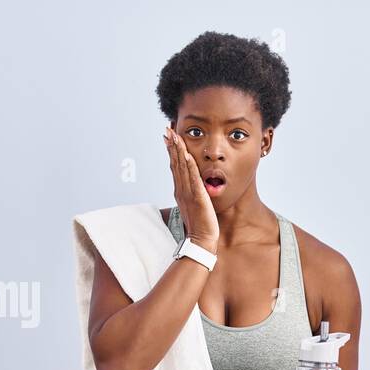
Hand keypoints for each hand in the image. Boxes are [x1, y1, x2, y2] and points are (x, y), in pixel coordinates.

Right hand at [164, 126, 219, 251]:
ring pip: (181, 168)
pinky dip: (190, 167)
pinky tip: (188, 155)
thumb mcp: (193, 205)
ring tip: (174, 136)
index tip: (168, 137)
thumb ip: (190, 193)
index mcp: (180, 191)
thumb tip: (189, 186)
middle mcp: (181, 190)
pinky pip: (193, 180)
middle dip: (171, 146)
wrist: (201, 240)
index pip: (174, 166)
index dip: (171, 151)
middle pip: (175, 163)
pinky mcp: (197, 198)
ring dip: (178, 151)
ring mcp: (188, 193)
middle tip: (167, 130)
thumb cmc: (200, 224)